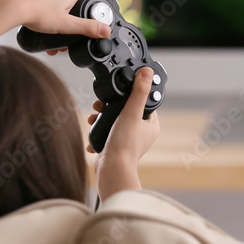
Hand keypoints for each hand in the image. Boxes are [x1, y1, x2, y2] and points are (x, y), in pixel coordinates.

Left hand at [11, 0, 110, 38]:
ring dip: (54, 25)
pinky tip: (38, 28)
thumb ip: (87, 28)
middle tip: (61, 38)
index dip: (82, 19)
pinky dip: (44, 19)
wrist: (11, 7)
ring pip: (56, 10)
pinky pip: (44, 9)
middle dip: (67, 26)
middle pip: (70, 9)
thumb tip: (106, 30)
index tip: (76, 30)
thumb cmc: (37, 12)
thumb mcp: (67, 25)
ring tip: (48, 36)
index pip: (84, 4)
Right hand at [88, 67, 160, 197]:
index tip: (119, 92)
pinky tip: (93, 132)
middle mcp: (141, 134)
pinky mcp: (115, 148)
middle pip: (125, 111)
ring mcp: (128, 141)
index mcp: (150, 125)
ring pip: (114, 122)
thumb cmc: (124, 145)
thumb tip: (147, 72)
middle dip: (110, 107)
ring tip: (93, 117)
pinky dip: (98, 132)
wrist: (111, 170)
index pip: (143, 102)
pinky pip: (106, 134)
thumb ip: (139, 92)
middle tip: (100, 105)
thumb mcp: (131, 112)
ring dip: (101, 118)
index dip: (130, 95)